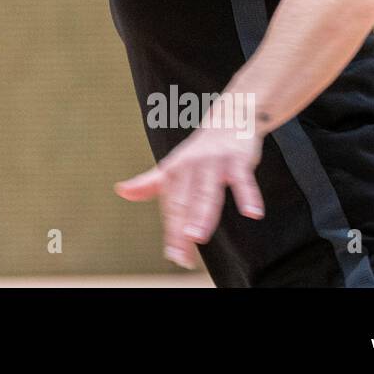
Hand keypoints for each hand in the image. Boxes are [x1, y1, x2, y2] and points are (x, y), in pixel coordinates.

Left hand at [114, 108, 265, 269]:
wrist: (229, 118)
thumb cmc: (199, 151)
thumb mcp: (172, 166)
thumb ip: (149, 183)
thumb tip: (121, 192)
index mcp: (174, 171)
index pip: (172, 207)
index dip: (173, 231)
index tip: (174, 255)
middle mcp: (191, 166)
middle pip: (186, 201)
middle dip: (182, 227)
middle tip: (181, 253)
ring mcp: (215, 162)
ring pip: (208, 191)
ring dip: (203, 214)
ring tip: (198, 236)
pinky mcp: (238, 159)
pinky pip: (244, 179)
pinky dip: (248, 195)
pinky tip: (252, 213)